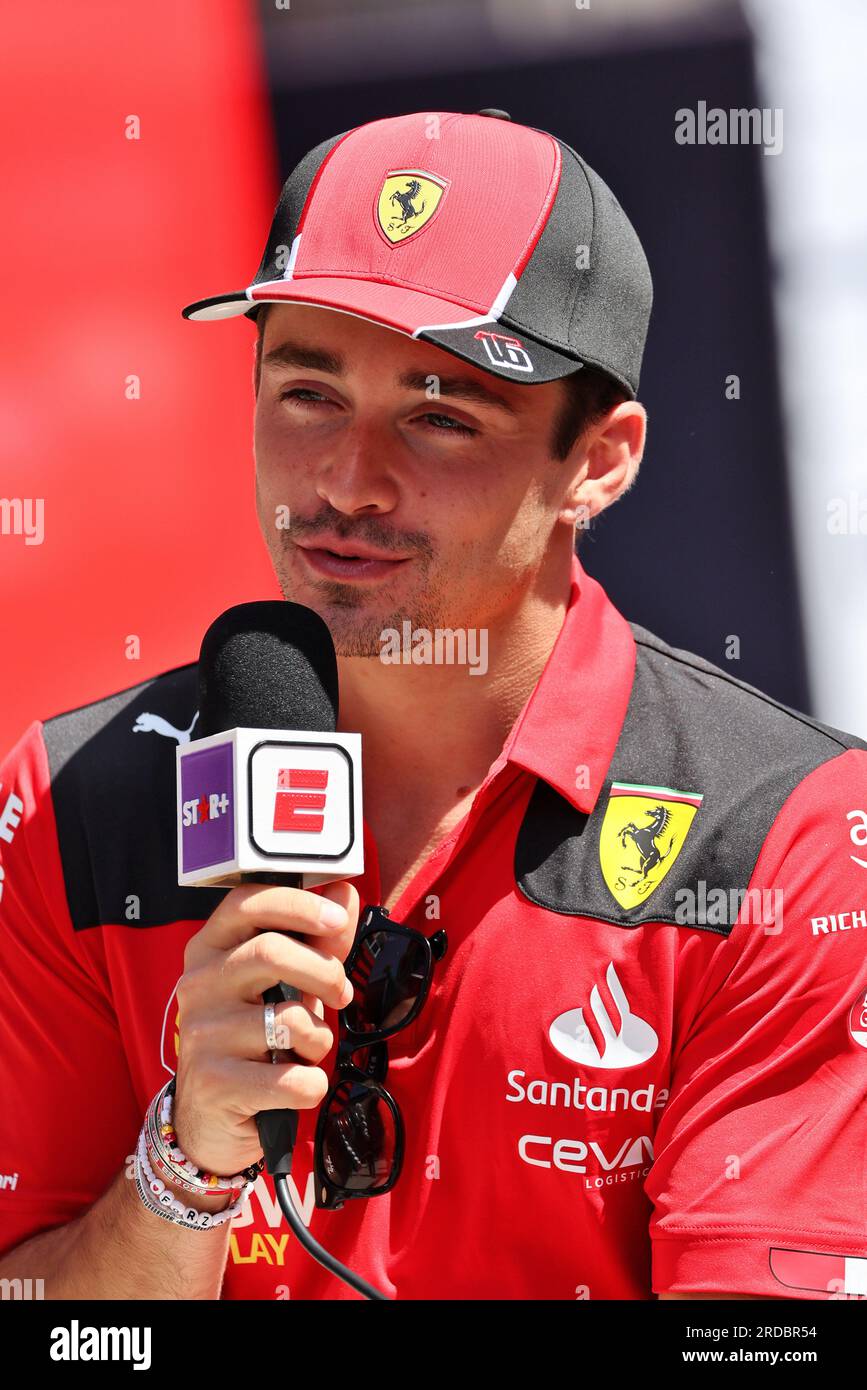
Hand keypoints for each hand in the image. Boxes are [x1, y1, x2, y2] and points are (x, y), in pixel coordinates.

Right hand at [171, 881, 358, 1178]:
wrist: (210, 1118)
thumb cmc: (254, 1039)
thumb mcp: (285, 985)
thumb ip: (317, 943)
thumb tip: (345, 894)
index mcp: (210, 949)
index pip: (247, 903)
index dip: (298, 905)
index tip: (337, 920)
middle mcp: (198, 985)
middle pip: (270, 952)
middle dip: (324, 971)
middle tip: (342, 994)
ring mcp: (200, 1034)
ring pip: (288, 1019)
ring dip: (319, 1039)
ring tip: (308, 1050)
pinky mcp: (214, 1082)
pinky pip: (291, 1078)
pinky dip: (312, 1085)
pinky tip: (299, 1087)